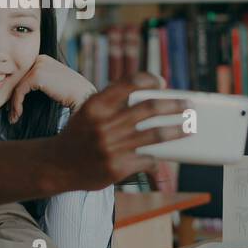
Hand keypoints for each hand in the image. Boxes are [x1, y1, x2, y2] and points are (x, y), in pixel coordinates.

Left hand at [8, 54, 96, 121]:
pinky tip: (17, 115)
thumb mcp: (52, 84)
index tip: (14, 107)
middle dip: (13, 98)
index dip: (17, 92)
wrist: (83, 96)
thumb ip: (40, 84)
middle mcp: (40, 59)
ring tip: (13, 118)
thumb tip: (22, 94)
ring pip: (17, 86)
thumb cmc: (70, 95)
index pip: (23, 75)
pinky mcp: (36, 75)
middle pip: (18, 80)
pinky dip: (17, 105)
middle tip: (11, 114)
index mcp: (43, 59)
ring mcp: (38, 66)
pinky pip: (19, 91)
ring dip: (13, 104)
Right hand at [46, 72, 190, 191]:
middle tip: (188, 105)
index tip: (163, 83)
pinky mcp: (117, 167)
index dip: (150, 80)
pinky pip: (147, 159)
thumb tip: (151, 93)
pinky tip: (162, 157)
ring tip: (189, 127)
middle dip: (174, 105)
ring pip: (155, 135)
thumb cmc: (80, 134)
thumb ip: (115, 101)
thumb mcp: (90, 111)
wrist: (58, 165)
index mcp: (96, 105)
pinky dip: (156, 158)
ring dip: (177, 130)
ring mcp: (112, 147)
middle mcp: (104, 124)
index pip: (130, 83)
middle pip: (150, 108)